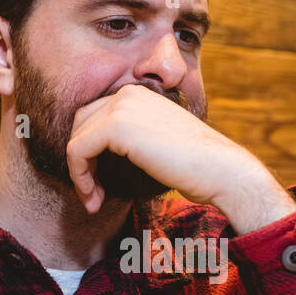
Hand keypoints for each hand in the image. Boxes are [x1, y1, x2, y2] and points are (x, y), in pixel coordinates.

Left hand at [66, 84, 292, 229]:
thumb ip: (131, 141)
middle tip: (92, 194)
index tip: (99, 185)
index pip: (94, 117)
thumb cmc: (195, 165)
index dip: (89, 152)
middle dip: (81, 161)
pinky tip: (93, 198)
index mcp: (138, 94)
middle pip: (80, 125)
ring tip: (92, 201)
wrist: (219, 168)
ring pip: (76, 139)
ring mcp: (121, 106)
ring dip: (79, 174)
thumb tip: (101, 157)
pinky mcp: (116, 126)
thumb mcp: (156, 143)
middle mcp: (127, 93)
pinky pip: (77, 151)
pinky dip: (79, 178)